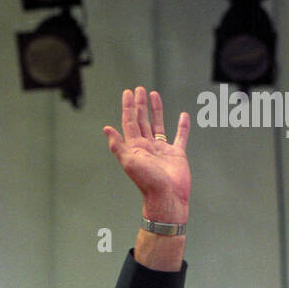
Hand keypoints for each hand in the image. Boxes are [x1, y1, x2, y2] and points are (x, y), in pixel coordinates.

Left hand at [103, 86, 189, 224]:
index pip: (130, 122)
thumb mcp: (129, 162)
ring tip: (154, 95)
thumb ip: (118, 145)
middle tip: (139, 89)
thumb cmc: (148, 182)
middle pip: (142, 121)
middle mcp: (147, 147)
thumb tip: (106, 129)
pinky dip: (182, 126)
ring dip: (156, 110)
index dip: (128, 107)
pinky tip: (182, 115)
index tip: (128, 92)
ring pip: (158, 125)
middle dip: (140, 105)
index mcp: (135, 148)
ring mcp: (162, 150)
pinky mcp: (176, 154)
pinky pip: (180, 136)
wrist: (167, 197)